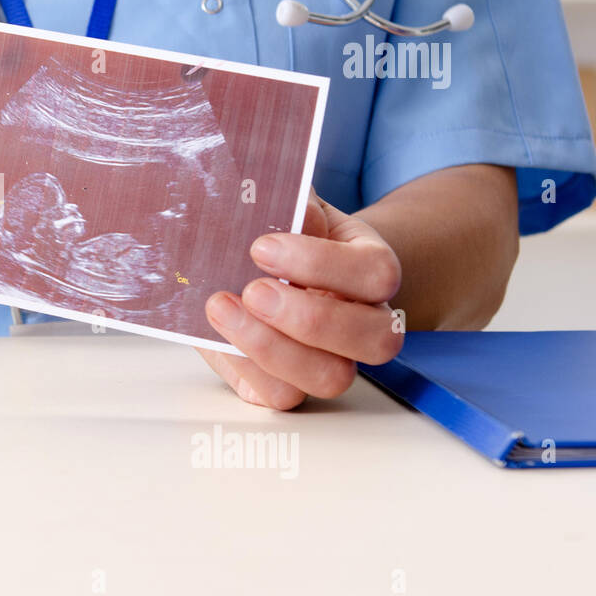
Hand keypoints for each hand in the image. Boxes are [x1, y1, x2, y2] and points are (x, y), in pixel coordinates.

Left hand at [198, 191, 404, 409]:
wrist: (246, 260)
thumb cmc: (274, 230)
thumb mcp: (281, 201)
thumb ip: (289, 199)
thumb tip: (298, 212)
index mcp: (369, 267)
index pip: (377, 274)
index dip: (322, 264)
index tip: (261, 246)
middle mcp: (364, 320)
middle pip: (377, 340)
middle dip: (309, 318)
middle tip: (252, 289)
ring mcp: (332, 358)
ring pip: (331, 378)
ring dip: (272, 347)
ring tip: (222, 308)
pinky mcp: (288, 384)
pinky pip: (281, 395)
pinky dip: (245, 367)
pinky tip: (217, 333)